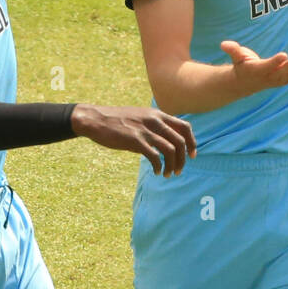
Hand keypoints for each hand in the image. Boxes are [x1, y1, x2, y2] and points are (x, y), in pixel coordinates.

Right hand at [71, 104, 196, 174]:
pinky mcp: (135, 140)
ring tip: (168, 174)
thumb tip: (165, 142)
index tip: (192, 155)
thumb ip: (154, 126)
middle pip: (180, 141)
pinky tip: (157, 172)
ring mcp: (145, 130)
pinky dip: (160, 166)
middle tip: (179, 170)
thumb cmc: (116, 121)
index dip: (192, 142)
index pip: (185, 127)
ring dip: (173, 165)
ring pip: (170, 150)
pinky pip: (155, 156)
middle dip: (183, 159)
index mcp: (157, 114)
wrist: (95, 119)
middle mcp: (155, 121)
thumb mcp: (140, 117)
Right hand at [220, 40, 287, 94]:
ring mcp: (275, 80)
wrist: (244, 83)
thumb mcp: (236, 57)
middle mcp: (267, 76)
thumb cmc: (241, 66)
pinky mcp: (281, 80)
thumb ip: (232, 50)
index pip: (267, 66)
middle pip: (280, 72)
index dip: (275, 61)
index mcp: (257, 70)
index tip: (284, 54)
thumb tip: (223, 44)